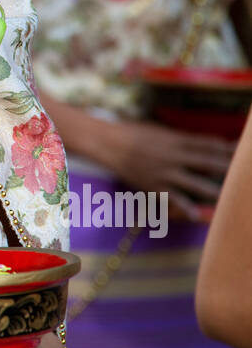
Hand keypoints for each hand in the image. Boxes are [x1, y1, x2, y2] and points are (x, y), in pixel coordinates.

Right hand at [100, 119, 236, 220]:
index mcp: (176, 140)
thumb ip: (182, 139)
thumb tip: (204, 144)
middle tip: (242, 175)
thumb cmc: (134, 134)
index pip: (207, 145)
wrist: (109, 143)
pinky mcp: (153, 185)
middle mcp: (173, 156)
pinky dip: (184, 207)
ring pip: (194, 182)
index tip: (240, 152)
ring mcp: (164, 172)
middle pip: (206, 162)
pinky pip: (172, 198)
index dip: (226, 149)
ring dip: (212, 190)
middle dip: (226, 168)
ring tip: (227, 197)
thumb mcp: (160, 132)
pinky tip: (196, 215)